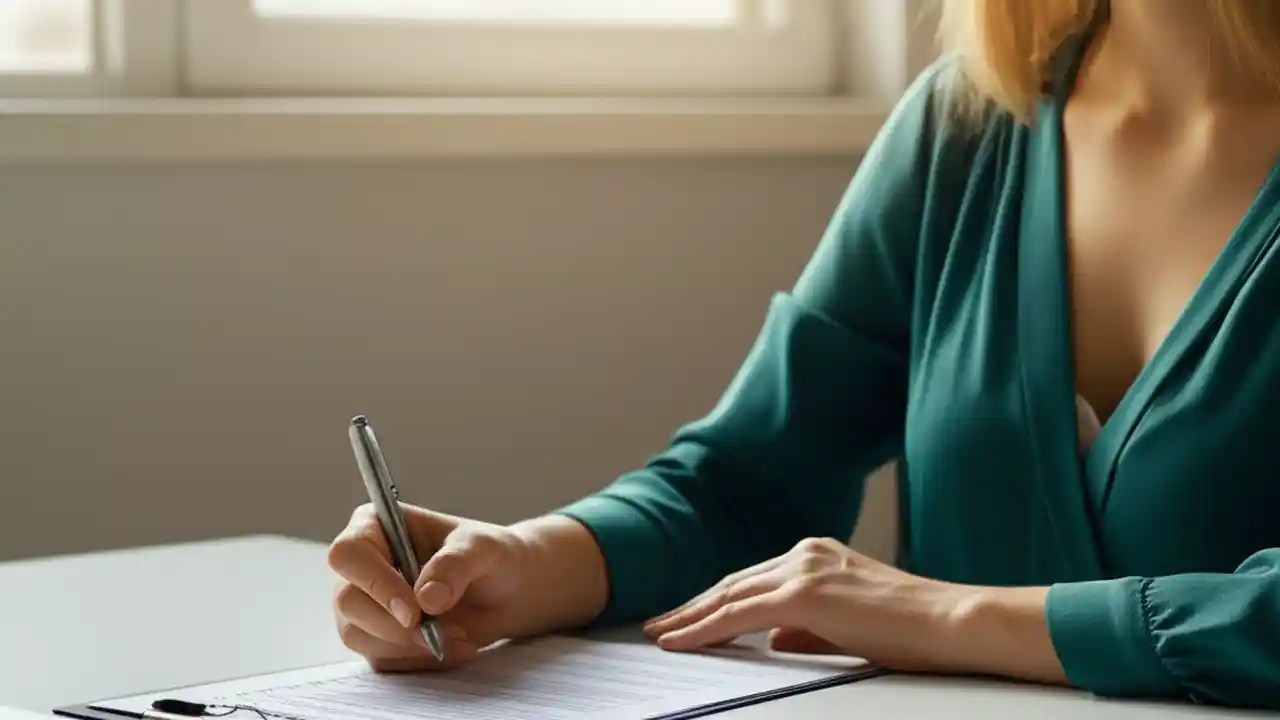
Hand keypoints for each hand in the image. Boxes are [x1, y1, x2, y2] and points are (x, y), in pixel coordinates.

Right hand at [328, 505, 604, 672]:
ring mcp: (363, 604)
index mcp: (375, 526)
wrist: (507, 592)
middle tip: (443, 633)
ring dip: (411, 646)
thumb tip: (426, 599)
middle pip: (348, 601)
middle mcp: (360, 566)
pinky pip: (382, 660)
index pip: (349, 553)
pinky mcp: (375, 638)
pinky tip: (455, 648)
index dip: (375, 583)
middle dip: (395, 626)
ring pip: (358, 636)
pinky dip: (420, 661)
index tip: (414, 612)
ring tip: (461, 637)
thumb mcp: (484, 549)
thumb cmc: (492, 556)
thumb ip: (456, 564)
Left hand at [642, 538, 979, 672]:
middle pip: (734, 583)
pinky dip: (704, 628)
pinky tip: (681, 641)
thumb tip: (772, 639)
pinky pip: (738, 614)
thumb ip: (806, 629)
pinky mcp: (804, 594)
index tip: (687, 616)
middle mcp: (806, 553)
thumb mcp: (847, 626)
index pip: (753, 580)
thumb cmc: (912, 631)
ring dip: (691, 616)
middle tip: (660, 624)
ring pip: (730, 595)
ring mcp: (803, 569)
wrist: (950, 623)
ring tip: (661, 634)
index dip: (716, 600)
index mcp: (817, 555)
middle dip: (694, 605)